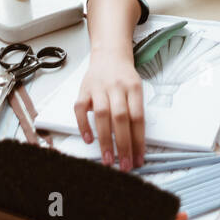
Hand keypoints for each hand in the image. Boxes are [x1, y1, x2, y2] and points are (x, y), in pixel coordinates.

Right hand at [74, 46, 144, 170]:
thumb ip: (135, 112)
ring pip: (102, 115)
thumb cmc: (124, 76)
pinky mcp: (84, 89)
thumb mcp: (136, 89)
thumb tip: (136, 144)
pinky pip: (81, 109)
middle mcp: (116, 87)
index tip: (138, 159)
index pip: (138, 118)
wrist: (109, 54)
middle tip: (124, 165)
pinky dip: (84, 125)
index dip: (138, 140)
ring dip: (105, 140)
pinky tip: (89, 139)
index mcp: (134, 88)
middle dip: (123, 145)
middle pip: (121, 118)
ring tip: (108, 159)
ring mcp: (98, 88)